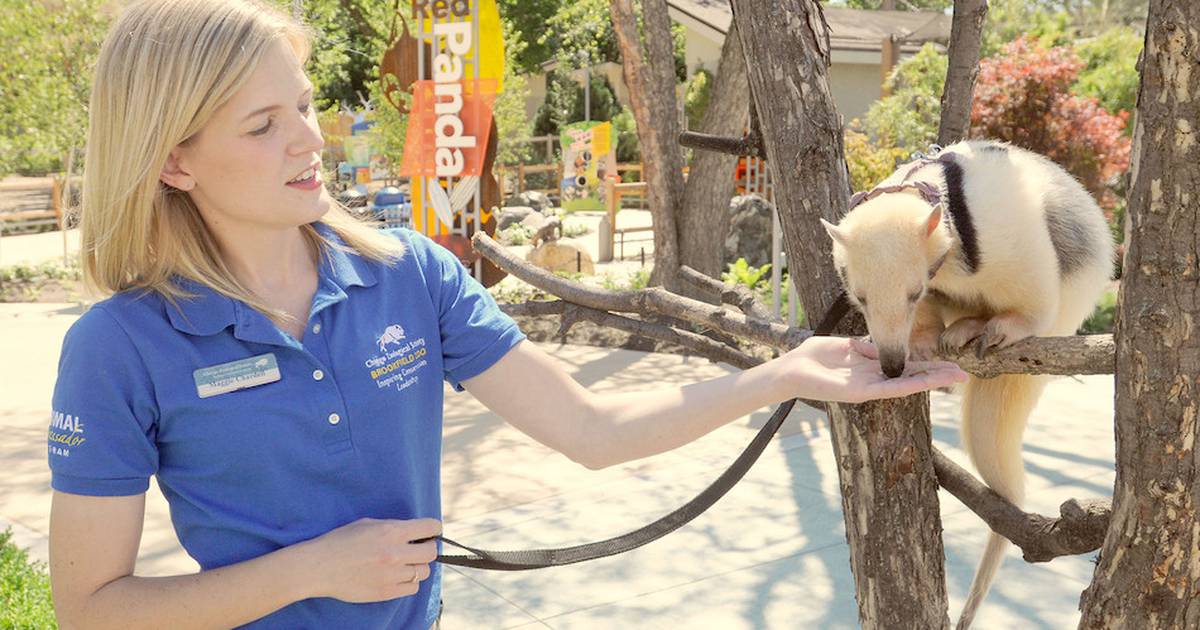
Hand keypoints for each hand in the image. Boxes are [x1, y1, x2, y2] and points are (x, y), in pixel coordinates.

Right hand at [300, 517, 440, 602]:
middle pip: (431, 553)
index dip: (433, 529)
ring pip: (423, 572)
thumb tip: (414, 532)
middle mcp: (395, 553)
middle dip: (427, 549)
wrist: (319, 567)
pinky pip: (412, 588)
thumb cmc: (341, 541)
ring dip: (417, 566)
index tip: (430, 532)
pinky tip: (397, 577)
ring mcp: (392, 575)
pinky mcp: (387, 592)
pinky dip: (409, 582)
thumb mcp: (368, 524)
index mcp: (391, 532)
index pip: (430, 528)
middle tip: (417, 549)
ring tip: (404, 564)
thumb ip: (394, 527)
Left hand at [775, 336, 968, 403]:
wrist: (790, 371)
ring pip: (906, 385)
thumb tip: (881, 343)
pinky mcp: (859, 393)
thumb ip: (864, 347)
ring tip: (955, 378)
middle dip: (936, 375)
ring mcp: (868, 388)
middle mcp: (873, 381)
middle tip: (963, 375)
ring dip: (931, 381)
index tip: (948, 362)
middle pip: (911, 378)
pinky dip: (909, 385)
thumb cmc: (812, 358)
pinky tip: (927, 382)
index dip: (927, 365)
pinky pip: (889, 388)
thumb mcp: (845, 347)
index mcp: (870, 369)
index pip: (905, 367)